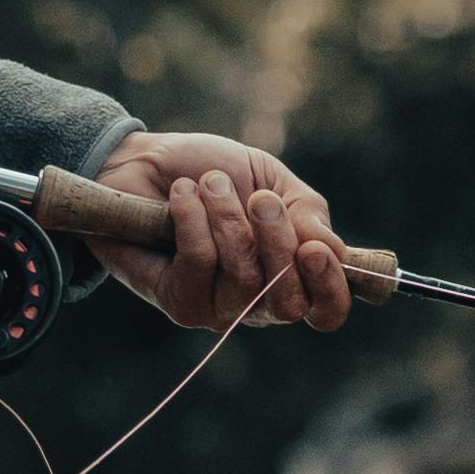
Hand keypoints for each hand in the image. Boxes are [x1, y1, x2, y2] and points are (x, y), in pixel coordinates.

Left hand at [95, 132, 356, 333]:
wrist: (142, 162)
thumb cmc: (212, 172)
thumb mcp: (270, 179)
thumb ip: (307, 211)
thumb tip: (333, 250)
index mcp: (291, 276)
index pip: (326, 310)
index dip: (330, 287)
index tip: (315, 249)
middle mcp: (259, 304)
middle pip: (290, 302)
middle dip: (278, 243)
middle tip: (261, 199)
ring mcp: (219, 309)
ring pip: (244, 279)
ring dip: (229, 218)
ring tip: (211, 183)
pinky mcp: (180, 303)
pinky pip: (200, 265)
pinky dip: (193, 219)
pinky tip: (183, 194)